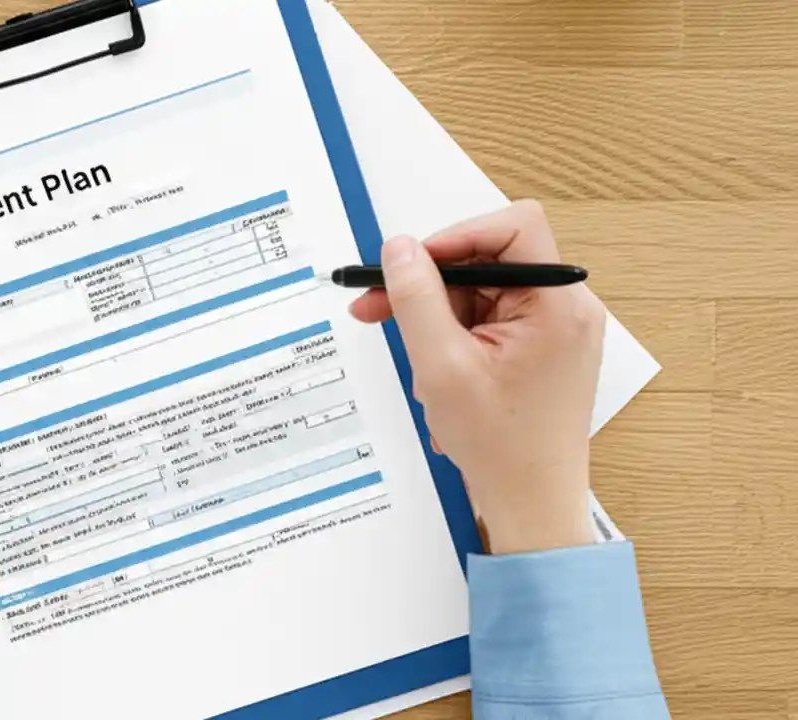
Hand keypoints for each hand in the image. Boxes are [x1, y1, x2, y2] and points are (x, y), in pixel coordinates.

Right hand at [350, 201, 603, 554]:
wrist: (531, 505)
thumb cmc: (500, 447)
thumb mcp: (441, 366)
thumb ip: (416, 299)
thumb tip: (399, 248)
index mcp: (559, 305)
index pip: (513, 227)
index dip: (456, 236)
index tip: (411, 264)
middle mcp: (567, 308)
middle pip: (490, 260)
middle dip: (431, 286)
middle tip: (377, 307)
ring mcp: (557, 330)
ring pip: (483, 293)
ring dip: (440, 321)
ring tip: (422, 369)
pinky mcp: (543, 348)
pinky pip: (490, 320)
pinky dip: (455, 340)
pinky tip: (441, 377)